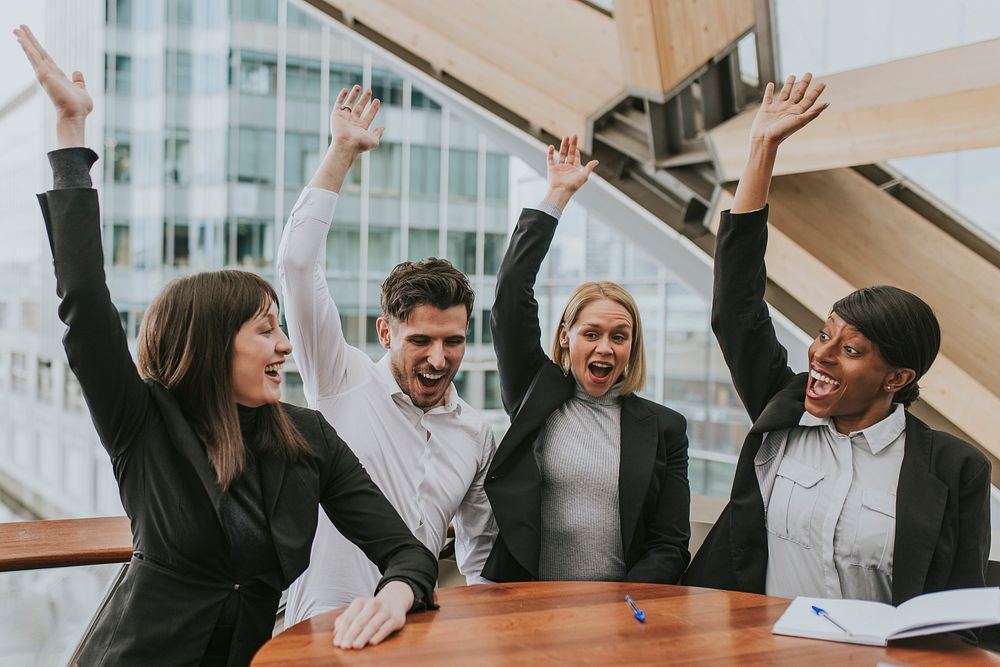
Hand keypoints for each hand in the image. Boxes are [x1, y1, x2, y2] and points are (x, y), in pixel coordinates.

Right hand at [14, 24, 91, 147]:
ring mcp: (44, 73)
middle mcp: (48, 73)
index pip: (45, 58)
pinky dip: (27, 48)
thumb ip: (79, 81)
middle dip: (27, 40)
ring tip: (15, 29)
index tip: (29, 39)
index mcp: (57, 75)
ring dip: (24, 40)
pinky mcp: (43, 74)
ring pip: (33, 53)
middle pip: (36, 52)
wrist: (75, 114)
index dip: (37, 48)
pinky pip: (34, 57)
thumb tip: (77, 71)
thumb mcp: (82, 90)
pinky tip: (20, 39)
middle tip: (18, 28)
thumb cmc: (79, 107)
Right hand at [330, 85, 383, 155]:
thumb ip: (378, 133)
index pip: (369, 116)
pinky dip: (341, 96)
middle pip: (360, 108)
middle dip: (364, 99)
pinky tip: (346, 89)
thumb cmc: (360, 144)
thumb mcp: (374, 140)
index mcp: (361, 129)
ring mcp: (344, 118)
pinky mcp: (336, 115)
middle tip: (369, 90)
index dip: (373, 108)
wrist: (346, 144)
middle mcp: (353, 123)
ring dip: (354, 95)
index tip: (377, 100)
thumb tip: (383, 127)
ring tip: (358, 86)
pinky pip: (338, 104)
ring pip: (350, 104)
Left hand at [332, 580, 412, 649]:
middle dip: (351, 635)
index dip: (342, 631)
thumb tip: (336, 633)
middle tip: (345, 646)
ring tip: (356, 646)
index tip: (337, 643)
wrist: (395, 600)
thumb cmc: (371, 610)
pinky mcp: (396, 618)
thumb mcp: (358, 610)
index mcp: (360, 602)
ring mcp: (385, 611)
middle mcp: (373, 604)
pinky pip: (387, 627)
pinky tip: (372, 642)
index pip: (349, 618)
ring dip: (363, 636)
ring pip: (373, 624)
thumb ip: (345, 620)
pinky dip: (379, 635)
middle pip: (360, 621)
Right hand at [543, 134, 597, 209]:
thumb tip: (596, 161)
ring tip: (565, 137)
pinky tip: (552, 146)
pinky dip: (550, 153)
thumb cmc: (573, 186)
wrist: (561, 191)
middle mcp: (566, 168)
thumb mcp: (584, 176)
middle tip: (573, 135)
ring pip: (561, 154)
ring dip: (563, 146)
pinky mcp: (551, 169)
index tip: (576, 144)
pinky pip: (550, 159)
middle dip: (571, 145)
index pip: (575, 157)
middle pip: (569, 154)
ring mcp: (559, 168)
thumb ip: (589, 167)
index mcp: (574, 170)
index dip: (576, 150)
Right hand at [748, 73, 827, 145]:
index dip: (816, 92)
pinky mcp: (765, 109)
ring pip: (784, 93)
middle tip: (809, 73)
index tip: (823, 83)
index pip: (809, 100)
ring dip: (789, 84)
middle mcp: (788, 110)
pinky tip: (771, 84)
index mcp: (797, 113)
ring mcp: (777, 109)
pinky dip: (769, 90)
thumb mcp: (800, 121)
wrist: (764, 140)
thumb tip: (827, 103)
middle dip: (804, 84)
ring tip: (792, 75)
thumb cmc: (782, 132)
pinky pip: (768, 97)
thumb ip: (813, 112)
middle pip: (798, 94)